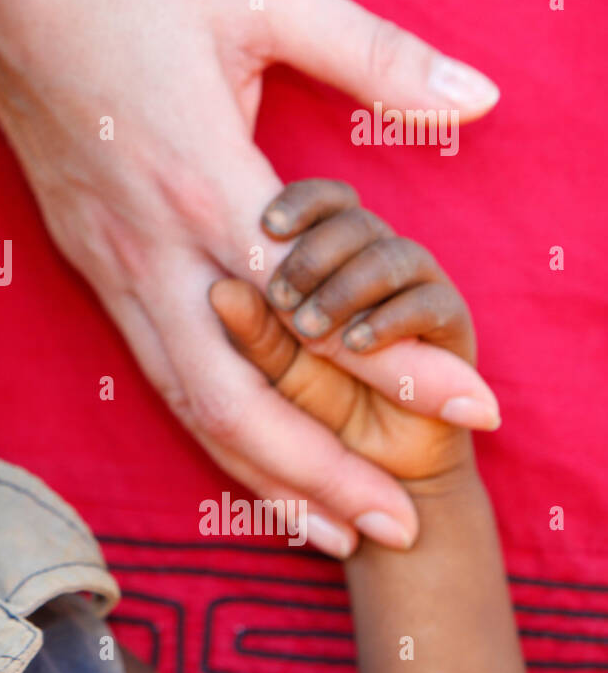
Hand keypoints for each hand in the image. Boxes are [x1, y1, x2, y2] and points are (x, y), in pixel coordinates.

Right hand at [0, 0, 502, 556]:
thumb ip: (375, 51)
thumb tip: (477, 96)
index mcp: (198, 174)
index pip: (305, 304)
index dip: (388, 365)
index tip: (461, 409)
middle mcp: (148, 242)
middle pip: (230, 393)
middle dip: (318, 470)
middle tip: (395, 524)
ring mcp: (110, 260)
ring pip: (181, 397)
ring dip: (258, 473)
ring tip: (330, 528)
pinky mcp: (89, 260)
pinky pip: (151, 366)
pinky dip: (205, 427)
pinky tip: (246, 456)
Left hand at [210, 179, 473, 485]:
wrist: (371, 470)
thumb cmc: (309, 405)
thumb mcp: (269, 368)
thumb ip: (252, 332)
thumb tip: (220, 291)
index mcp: (332, 255)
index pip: (324, 202)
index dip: (300, 203)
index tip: (266, 227)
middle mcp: (376, 261)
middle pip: (357, 220)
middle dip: (314, 253)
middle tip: (281, 297)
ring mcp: (417, 290)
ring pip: (393, 255)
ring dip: (348, 288)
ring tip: (311, 330)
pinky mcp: (451, 328)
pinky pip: (430, 303)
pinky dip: (389, 320)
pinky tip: (354, 344)